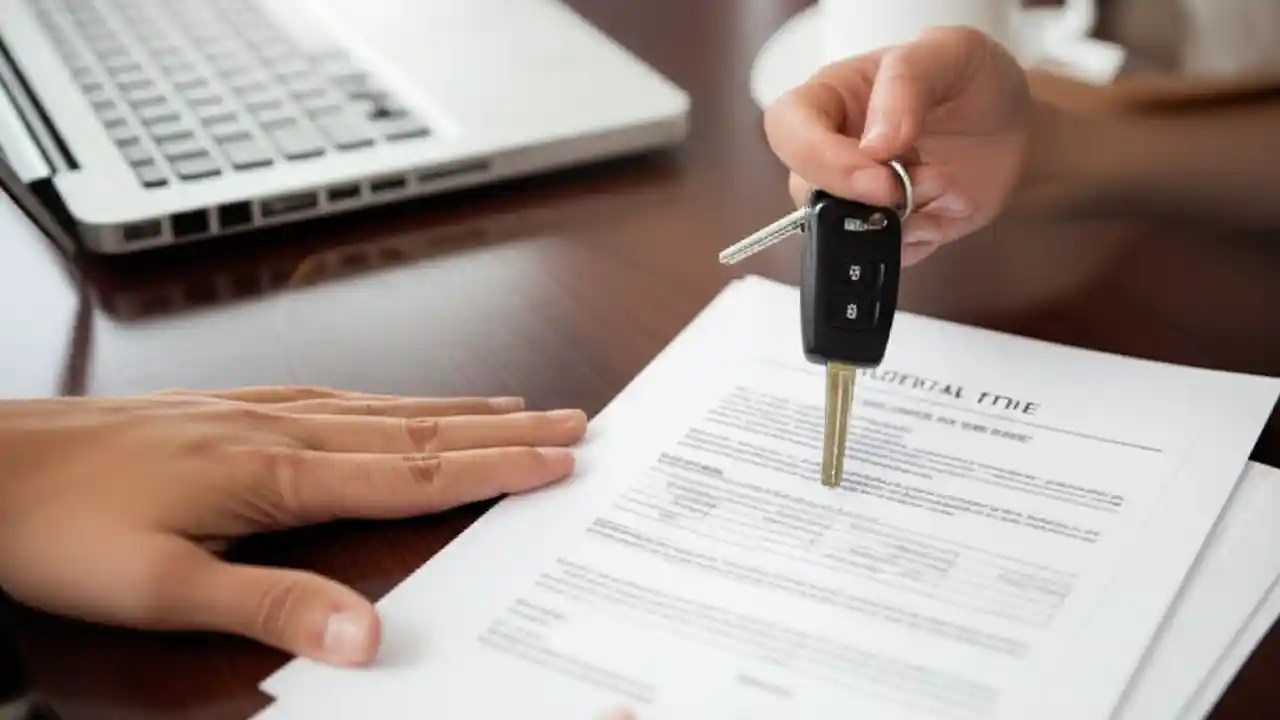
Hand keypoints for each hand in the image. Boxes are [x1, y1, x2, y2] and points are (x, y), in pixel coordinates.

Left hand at [0, 387, 586, 665]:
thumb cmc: (64, 527)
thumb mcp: (161, 589)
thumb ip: (271, 605)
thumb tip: (366, 636)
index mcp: (278, 473)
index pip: (415, 472)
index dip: (494, 468)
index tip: (559, 459)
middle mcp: (283, 429)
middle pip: (419, 430)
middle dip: (502, 429)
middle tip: (573, 420)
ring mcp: (258, 410)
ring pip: (385, 408)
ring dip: (459, 408)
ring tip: (515, 405)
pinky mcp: (232, 407)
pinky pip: (339, 396)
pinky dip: (393, 399)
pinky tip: (401, 402)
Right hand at [764, 27, 1032, 264]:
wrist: (1015, 128)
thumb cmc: (973, 81)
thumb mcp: (950, 52)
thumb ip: (906, 82)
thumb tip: (874, 144)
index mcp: (832, 97)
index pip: (788, 128)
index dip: (818, 157)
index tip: (875, 169)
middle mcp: (833, 150)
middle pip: (806, 190)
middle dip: (863, 198)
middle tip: (912, 186)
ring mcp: (855, 196)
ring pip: (840, 230)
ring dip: (897, 221)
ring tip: (941, 186)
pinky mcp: (885, 230)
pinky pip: (885, 254)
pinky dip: (920, 240)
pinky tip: (944, 208)